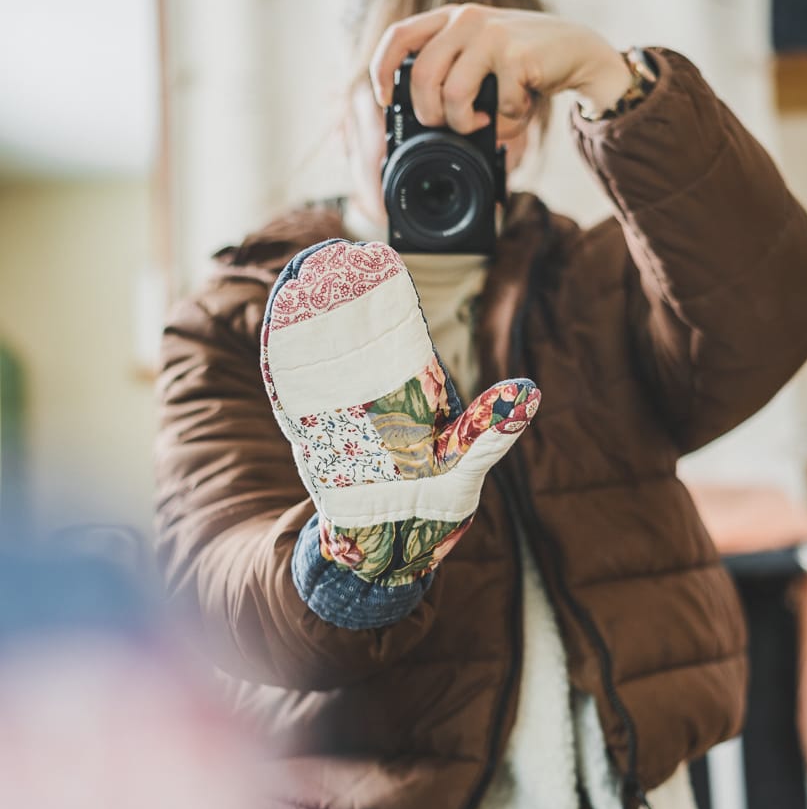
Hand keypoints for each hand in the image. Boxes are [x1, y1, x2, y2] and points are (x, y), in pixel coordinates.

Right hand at [262, 239, 539, 585]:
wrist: (391, 552)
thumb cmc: (434, 507)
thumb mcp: (465, 470)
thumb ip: (490, 433)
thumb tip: (530, 393)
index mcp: (412, 395)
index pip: (396, 335)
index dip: (383, 297)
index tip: (375, 258)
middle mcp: (374, 399)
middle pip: (350, 339)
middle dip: (336, 298)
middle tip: (326, 256)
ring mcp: (340, 419)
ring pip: (318, 363)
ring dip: (303, 326)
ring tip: (294, 285)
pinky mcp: (312, 444)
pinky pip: (293, 403)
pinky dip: (282, 372)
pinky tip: (273, 341)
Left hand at [369, 3, 630, 136]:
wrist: (575, 50)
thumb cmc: (521, 64)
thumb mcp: (479, 59)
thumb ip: (450, 75)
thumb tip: (421, 126)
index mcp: (449, 19)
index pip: (398, 37)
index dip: (382, 72)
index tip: (384, 102)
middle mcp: (465, 19)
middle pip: (421, 77)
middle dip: (431, 116)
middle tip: (452, 126)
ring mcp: (491, 35)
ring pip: (453, 96)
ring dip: (467, 125)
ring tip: (485, 124)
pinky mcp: (516, 55)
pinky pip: (497, 107)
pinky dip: (508, 124)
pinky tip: (519, 111)